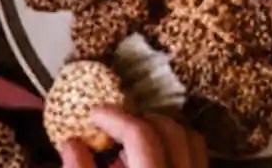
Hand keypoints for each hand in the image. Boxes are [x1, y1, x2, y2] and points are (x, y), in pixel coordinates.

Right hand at [58, 106, 207, 167]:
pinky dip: (179, 146)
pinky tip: (156, 156)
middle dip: (141, 119)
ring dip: (164, 129)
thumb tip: (71, 142)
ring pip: (192, 140)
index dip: (115, 117)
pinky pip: (199, 158)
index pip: (140, 135)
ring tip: (135, 136)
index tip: (94, 113)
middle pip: (171, 131)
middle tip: (115, 125)